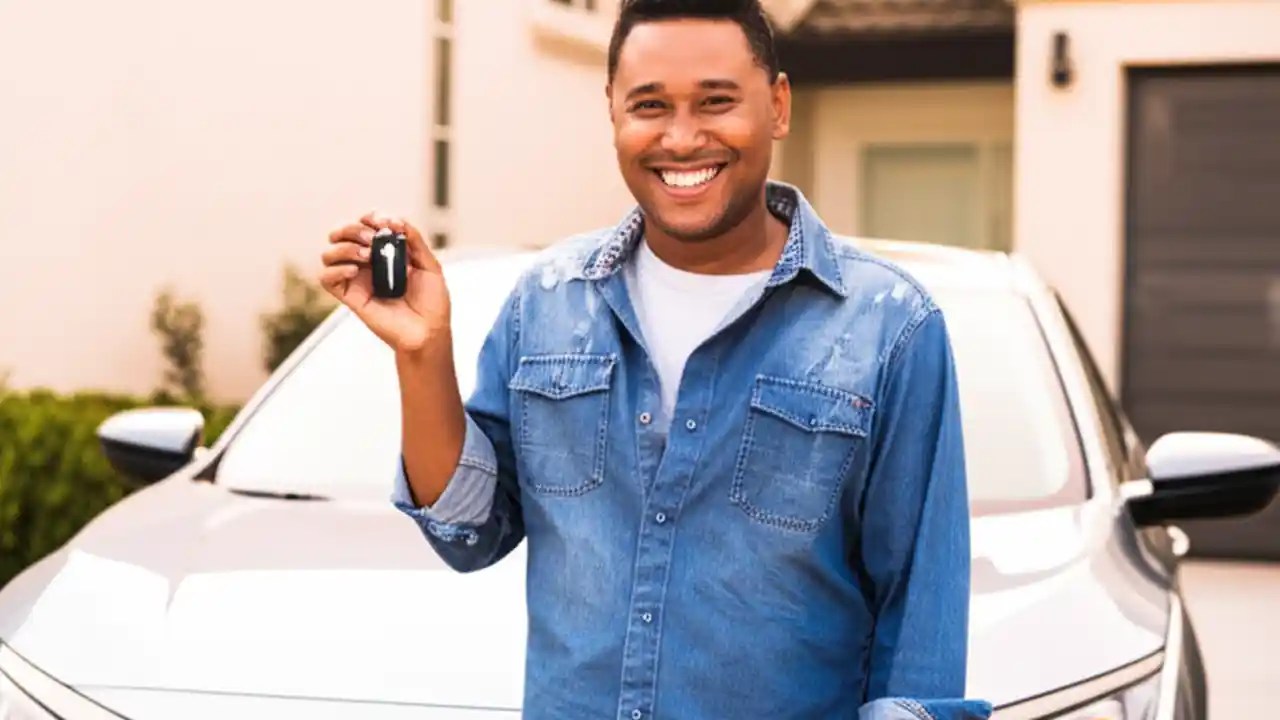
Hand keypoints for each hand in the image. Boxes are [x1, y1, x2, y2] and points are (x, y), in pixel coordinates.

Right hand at [319, 211, 450, 352]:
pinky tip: (355, 271)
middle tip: (372, 239)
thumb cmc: (432, 302)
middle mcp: (366, 264)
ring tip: (367, 255)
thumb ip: (415, 241)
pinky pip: (326, 278)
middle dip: (353, 228)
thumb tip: (396, 221)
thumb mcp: (430, 266)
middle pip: (340, 234)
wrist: (429, 332)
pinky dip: (336, 269)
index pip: (364, 226)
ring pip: (328, 253)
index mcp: (384, 253)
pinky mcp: (349, 297)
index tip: (382, 221)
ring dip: (344, 247)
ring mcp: (356, 280)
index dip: (368, 217)